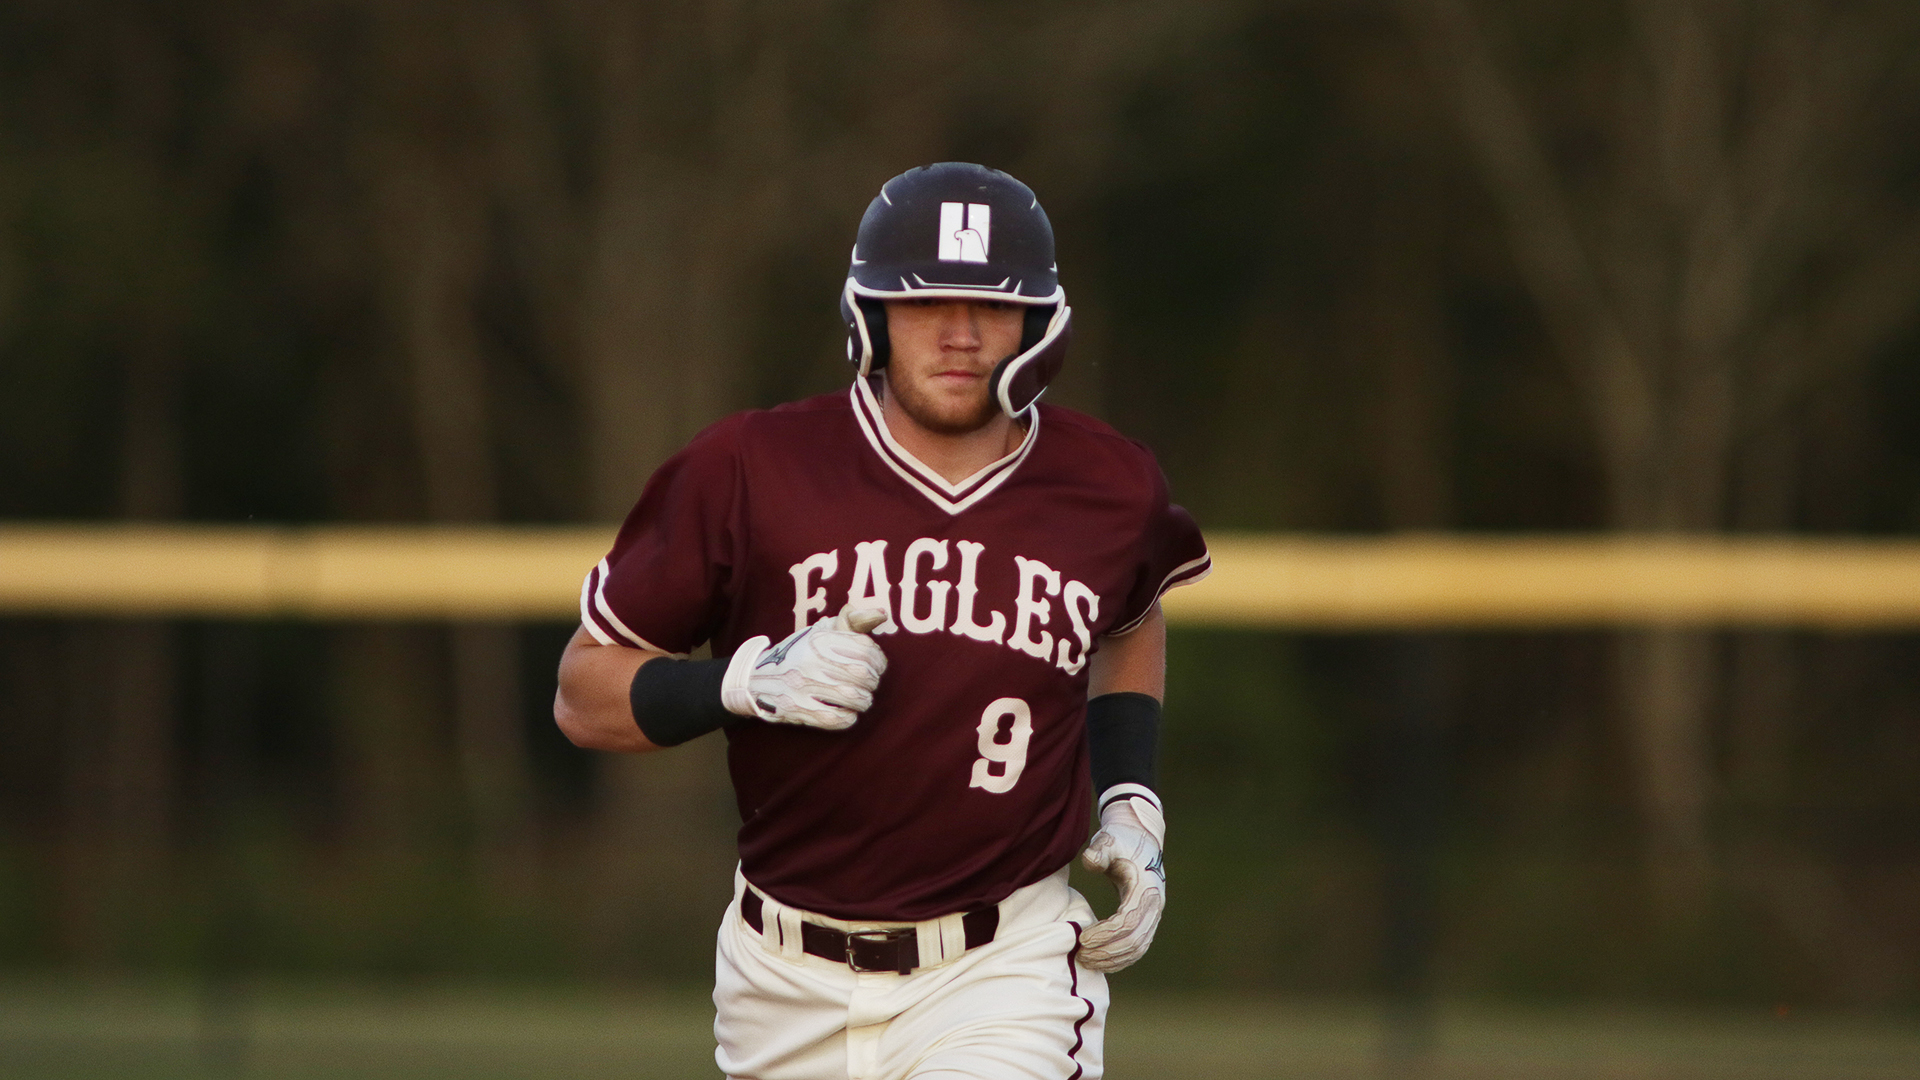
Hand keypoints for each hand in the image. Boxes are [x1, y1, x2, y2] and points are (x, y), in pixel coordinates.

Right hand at [721, 604, 888, 729]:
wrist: (756, 680)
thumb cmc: (800, 654)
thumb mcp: (821, 632)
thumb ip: (853, 621)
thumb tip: (881, 614)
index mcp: (818, 639)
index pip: (865, 648)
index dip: (878, 660)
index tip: (876, 665)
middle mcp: (810, 660)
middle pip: (862, 674)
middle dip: (872, 682)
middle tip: (868, 684)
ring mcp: (803, 686)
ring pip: (853, 698)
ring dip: (863, 701)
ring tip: (859, 699)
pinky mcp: (799, 709)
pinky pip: (837, 718)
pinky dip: (849, 718)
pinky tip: (847, 712)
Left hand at [1077, 796, 1165, 971]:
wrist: (1141, 841)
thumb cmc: (1120, 841)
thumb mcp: (1109, 841)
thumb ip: (1099, 851)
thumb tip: (1090, 860)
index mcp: (1145, 888)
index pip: (1127, 920)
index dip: (1105, 933)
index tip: (1083, 938)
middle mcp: (1154, 905)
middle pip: (1134, 940)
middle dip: (1107, 952)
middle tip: (1081, 955)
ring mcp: (1154, 915)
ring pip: (1138, 948)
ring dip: (1113, 959)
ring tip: (1086, 961)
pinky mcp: (1149, 921)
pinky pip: (1138, 947)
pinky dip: (1121, 959)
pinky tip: (1100, 962)